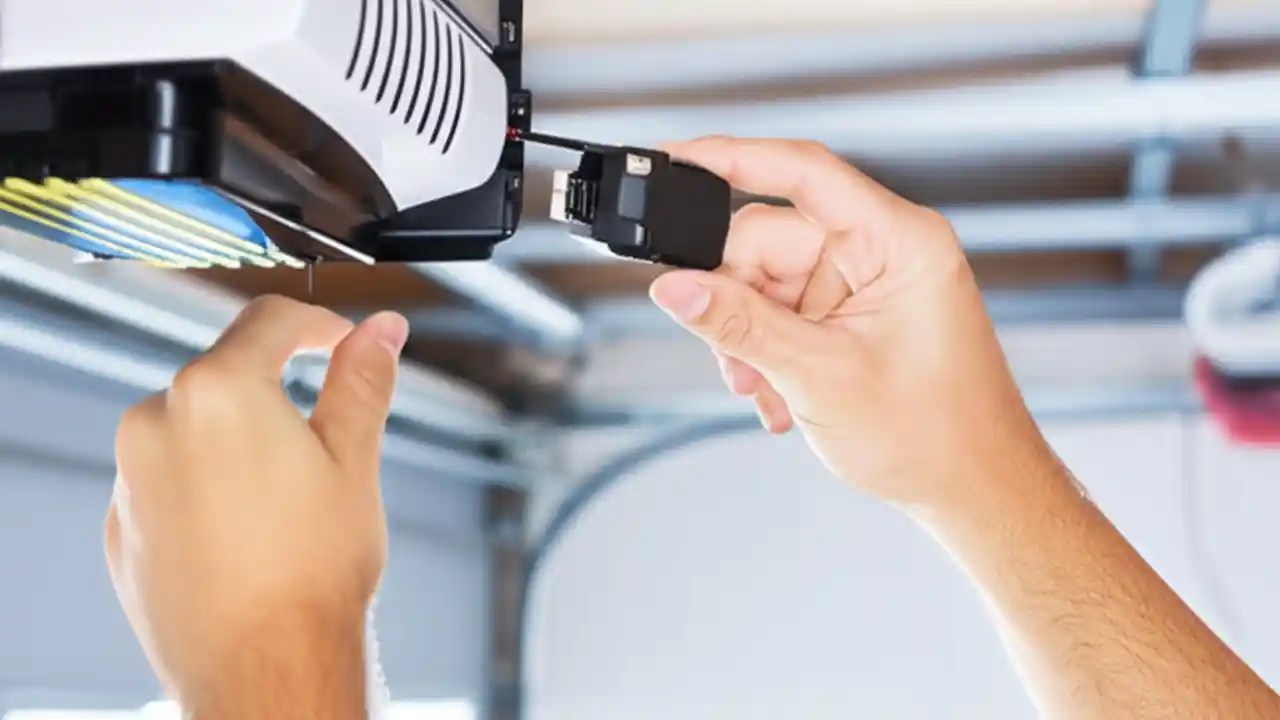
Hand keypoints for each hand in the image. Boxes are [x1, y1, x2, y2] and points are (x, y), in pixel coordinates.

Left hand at [105, 295, 407, 711]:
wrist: (263, 670)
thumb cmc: (310, 574)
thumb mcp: (354, 460)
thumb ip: (363, 380)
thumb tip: (381, 330)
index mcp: (217, 392)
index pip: (271, 321)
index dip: (321, 325)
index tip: (346, 344)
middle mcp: (156, 423)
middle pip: (228, 375)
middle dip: (279, 394)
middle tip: (327, 446)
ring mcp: (130, 479)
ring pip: (196, 431)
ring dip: (241, 443)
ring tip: (289, 505)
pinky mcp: (122, 527)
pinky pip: (169, 483)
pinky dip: (209, 490)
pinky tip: (250, 535)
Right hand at [650, 137, 1049, 509]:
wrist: (975, 490)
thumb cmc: (936, 435)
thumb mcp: (821, 376)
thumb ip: (740, 325)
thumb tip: (674, 288)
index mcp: (898, 241)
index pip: (803, 171)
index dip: (730, 158)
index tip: (672, 158)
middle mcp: (883, 249)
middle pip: (769, 237)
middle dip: (736, 298)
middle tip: (733, 357)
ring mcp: (867, 281)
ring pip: (767, 280)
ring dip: (749, 337)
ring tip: (763, 388)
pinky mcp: (854, 312)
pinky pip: (785, 310)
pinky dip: (769, 350)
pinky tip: (779, 393)